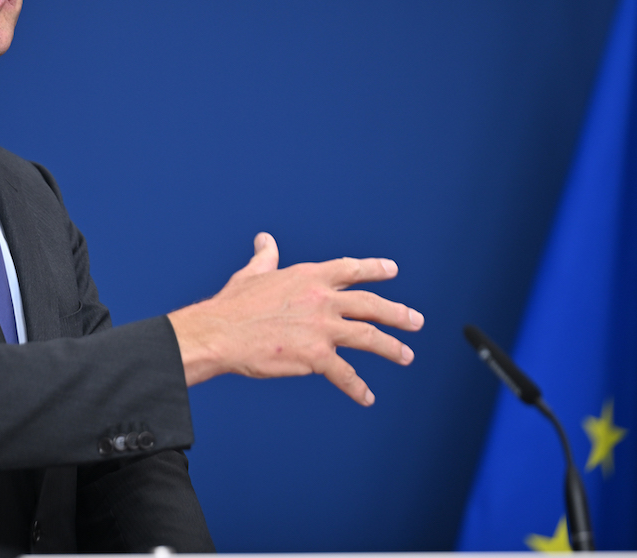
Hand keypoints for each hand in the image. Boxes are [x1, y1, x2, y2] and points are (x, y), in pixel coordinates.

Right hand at [166, 232, 423, 405]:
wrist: (221, 333)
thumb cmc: (233, 305)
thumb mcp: (253, 273)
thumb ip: (266, 257)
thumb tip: (265, 240)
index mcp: (309, 276)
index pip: (350, 269)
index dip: (374, 269)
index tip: (392, 270)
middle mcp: (322, 299)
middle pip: (370, 304)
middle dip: (397, 313)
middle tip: (416, 321)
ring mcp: (322, 328)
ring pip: (368, 336)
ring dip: (391, 347)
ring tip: (406, 355)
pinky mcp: (316, 356)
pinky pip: (344, 374)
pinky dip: (357, 387)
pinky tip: (367, 396)